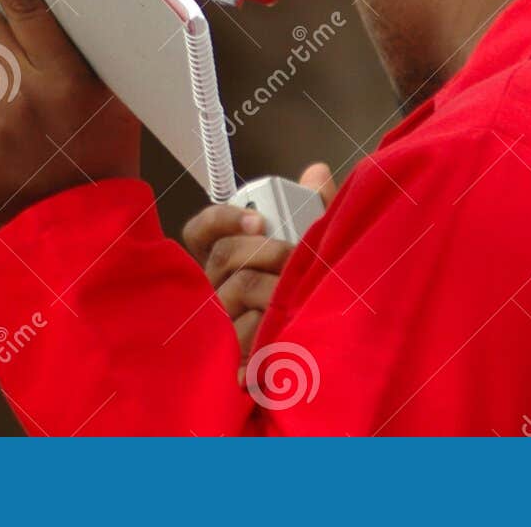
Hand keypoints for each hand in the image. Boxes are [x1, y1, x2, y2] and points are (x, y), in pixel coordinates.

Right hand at [182, 163, 335, 361]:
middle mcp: (215, 286)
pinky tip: (284, 335)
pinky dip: (267, 333)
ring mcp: (220, 321)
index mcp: (226, 259)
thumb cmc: (313, 291)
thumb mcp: (317, 245)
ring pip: (234, 293)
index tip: (259, 220)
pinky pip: (242, 338)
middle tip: (292, 257)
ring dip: (272, 291)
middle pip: (223, 256)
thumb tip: (316, 172)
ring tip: (298, 298)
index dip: (224, 219)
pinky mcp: (231, 356)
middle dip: (262, 251)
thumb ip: (317, 208)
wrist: (328, 357)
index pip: (202, 230)